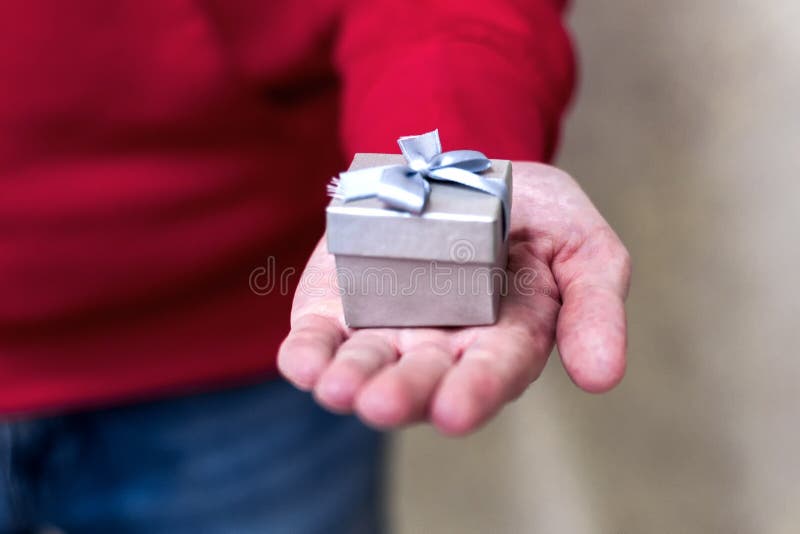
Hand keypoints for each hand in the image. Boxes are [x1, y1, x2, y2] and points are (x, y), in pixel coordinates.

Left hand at [278, 162, 630, 435]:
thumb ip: (595, 304)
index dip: (476, 391)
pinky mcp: (340, 312)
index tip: (456, 410)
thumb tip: (604, 376)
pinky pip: (320, 340)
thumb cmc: (530, 214)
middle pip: (422, 380)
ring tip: (337, 388)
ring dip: (349, 381)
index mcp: (504, 340)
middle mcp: (443, 349)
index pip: (493, 371)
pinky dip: (308, 354)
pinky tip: (300, 363)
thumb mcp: (580, 242)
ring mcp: (387, 332)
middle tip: (381, 403)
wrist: (461, 175)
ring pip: (366, 368)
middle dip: (402, 394)